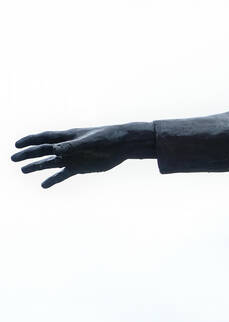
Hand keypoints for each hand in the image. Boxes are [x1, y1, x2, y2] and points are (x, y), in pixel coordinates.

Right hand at [11, 123, 152, 187]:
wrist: (122, 145)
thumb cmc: (106, 138)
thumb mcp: (89, 141)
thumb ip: (72, 146)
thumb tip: (55, 149)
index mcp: (67, 137)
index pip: (44, 138)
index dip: (30, 141)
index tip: (17, 144)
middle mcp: (67, 147)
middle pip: (43, 150)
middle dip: (28, 154)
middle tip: (13, 158)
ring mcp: (72, 158)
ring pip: (51, 163)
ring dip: (37, 167)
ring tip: (23, 171)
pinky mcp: (80, 168)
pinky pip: (63, 174)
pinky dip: (53, 180)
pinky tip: (43, 185)